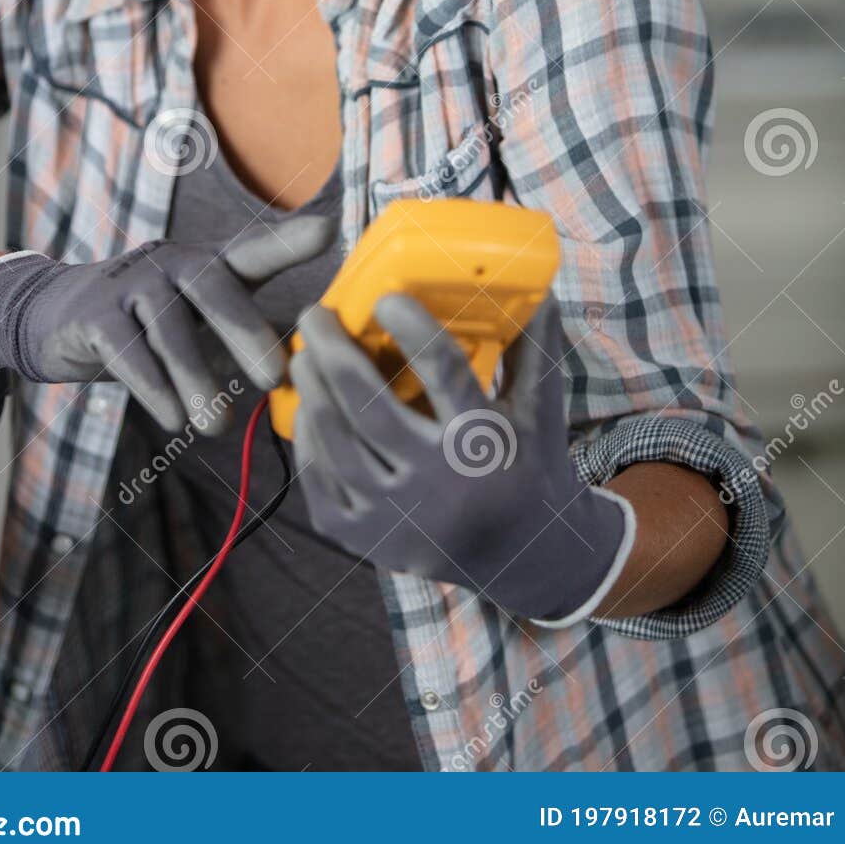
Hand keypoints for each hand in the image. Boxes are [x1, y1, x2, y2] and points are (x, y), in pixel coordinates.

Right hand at [0, 217, 334, 432]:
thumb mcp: (201, 314)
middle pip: (215, 289)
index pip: (253, 252)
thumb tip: (307, 362)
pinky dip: (151, 386)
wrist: (59, 316)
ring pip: (170, 329)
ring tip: (216, 426)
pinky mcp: (94, 314)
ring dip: (195, 379)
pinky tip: (171, 419)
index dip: (289, 242)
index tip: (328, 231)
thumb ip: (250, 328)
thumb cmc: (151, 319)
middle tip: (274, 378)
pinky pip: (126, 351)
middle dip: (245, 332)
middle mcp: (174, 263)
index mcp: (209, 263)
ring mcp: (132, 284)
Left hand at [289, 292, 634, 623]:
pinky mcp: (370, 539)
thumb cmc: (528, 467)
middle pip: (371, 408)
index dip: (412, 330)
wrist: (521, 557)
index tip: (385, 298)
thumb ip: (534, 348)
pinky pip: (323, 485)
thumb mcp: (540, 412)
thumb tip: (539, 285)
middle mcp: (439, 480)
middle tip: (316, 314)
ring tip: (304, 354)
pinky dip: (309, 442)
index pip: (444, 373)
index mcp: (484, 440)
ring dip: (313, 391)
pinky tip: (306, 410)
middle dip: (334, 353)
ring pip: (338, 444)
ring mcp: (399, 515)